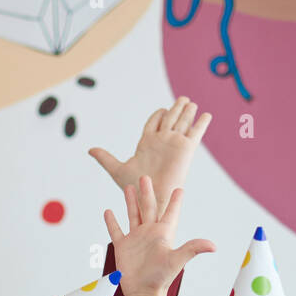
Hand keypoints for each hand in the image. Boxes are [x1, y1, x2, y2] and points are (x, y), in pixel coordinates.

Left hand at [89, 97, 210, 197]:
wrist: (152, 196)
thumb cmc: (135, 187)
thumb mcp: (117, 169)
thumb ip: (105, 158)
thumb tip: (89, 150)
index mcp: (147, 143)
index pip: (154, 124)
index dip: (158, 115)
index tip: (162, 110)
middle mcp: (162, 141)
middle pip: (170, 119)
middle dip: (176, 109)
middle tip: (183, 99)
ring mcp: (175, 143)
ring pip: (182, 122)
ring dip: (187, 112)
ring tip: (191, 102)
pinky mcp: (186, 149)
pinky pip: (196, 133)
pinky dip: (201, 124)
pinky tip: (206, 115)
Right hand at [104, 177, 214, 295]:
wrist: (143, 292)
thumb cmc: (160, 278)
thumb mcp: (177, 260)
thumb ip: (192, 249)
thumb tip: (213, 246)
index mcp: (163, 233)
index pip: (170, 212)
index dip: (175, 201)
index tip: (179, 188)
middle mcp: (150, 233)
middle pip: (149, 208)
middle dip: (147, 192)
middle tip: (145, 176)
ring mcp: (136, 239)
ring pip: (133, 215)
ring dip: (131, 202)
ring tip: (129, 187)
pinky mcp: (123, 246)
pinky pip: (116, 230)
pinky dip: (112, 221)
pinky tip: (108, 211)